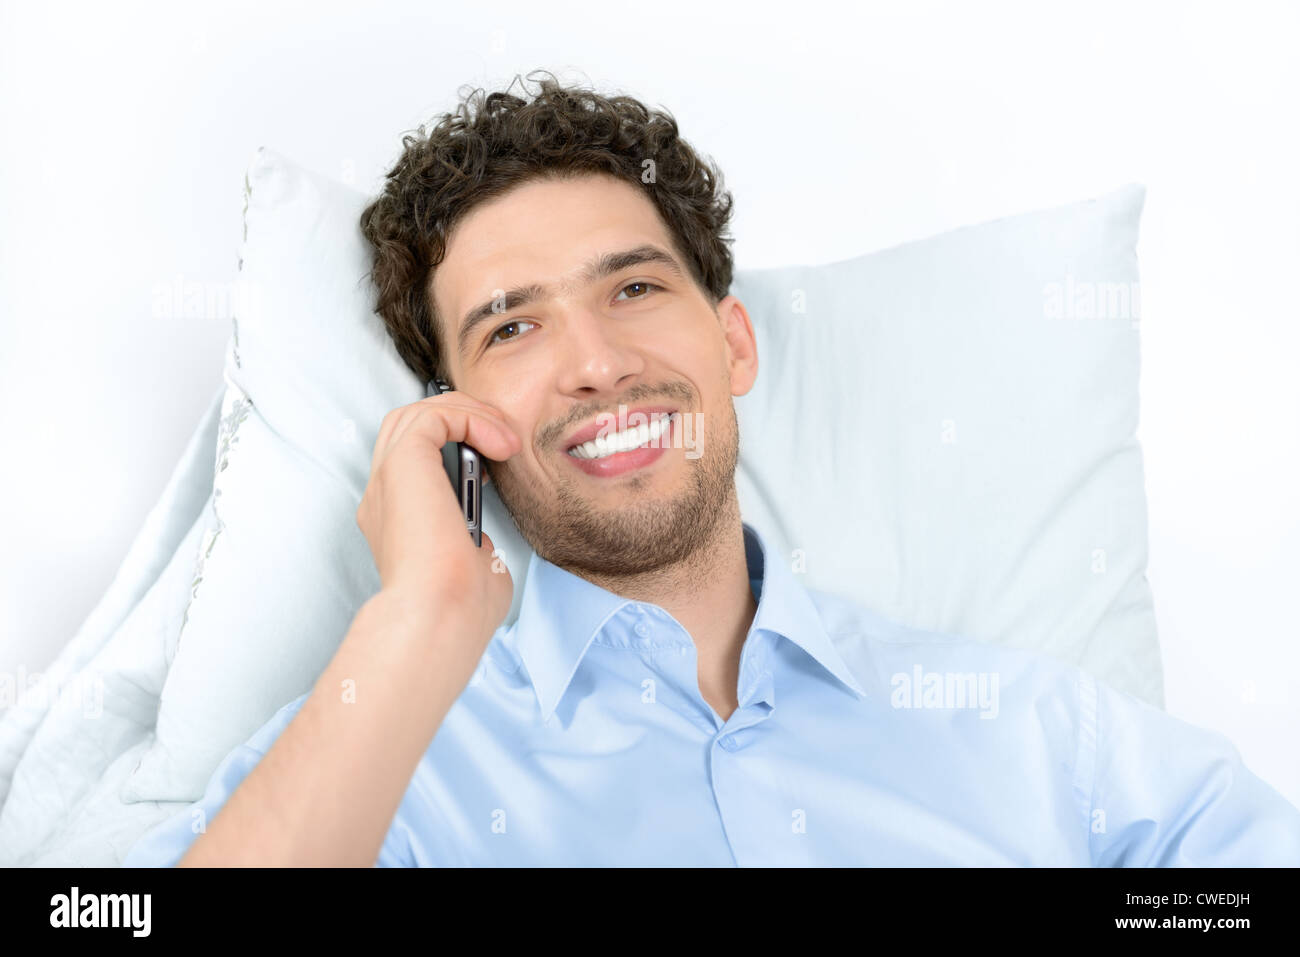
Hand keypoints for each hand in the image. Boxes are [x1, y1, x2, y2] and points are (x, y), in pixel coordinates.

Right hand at [355, 389, 521, 640]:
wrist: (438, 618)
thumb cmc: (458, 612)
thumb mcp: (473, 574)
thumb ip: (473, 550)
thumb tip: (481, 542)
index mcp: (396, 522)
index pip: (415, 463)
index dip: (457, 450)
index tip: (497, 467)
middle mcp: (383, 497)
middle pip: (409, 428)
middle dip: (460, 419)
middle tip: (503, 438)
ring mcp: (388, 479)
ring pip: (416, 415)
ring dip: (466, 414)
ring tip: (505, 436)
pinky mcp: (403, 465)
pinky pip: (432, 416)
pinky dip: (469, 418)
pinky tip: (499, 443)